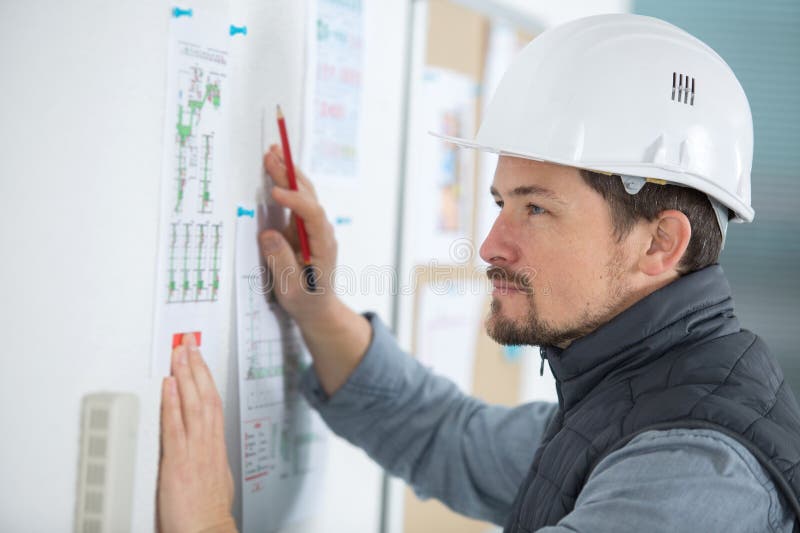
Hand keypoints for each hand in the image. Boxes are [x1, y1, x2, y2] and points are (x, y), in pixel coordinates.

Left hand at [157, 333, 235, 532]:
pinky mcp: (178, 462)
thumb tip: (203, 448)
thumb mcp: (216, 479)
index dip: (206, 378)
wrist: (205, 532)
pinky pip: (175, 426)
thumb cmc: (208, 515)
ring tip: (179, 353)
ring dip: (186, 375)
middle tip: (188, 343)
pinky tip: (168, 385)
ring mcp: (194, 451)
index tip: (199, 359)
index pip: (213, 403)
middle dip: (196, 367)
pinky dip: (172, 403)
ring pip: (194, 404)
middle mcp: (208, 444)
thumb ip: (208, 458)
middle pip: (205, 396)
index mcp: (216, 447)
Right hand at [260, 144, 339, 324]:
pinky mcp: (304, 227)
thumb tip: (268, 236)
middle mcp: (322, 231)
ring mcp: (314, 227)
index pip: (313, 215)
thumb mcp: (292, 289)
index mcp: (323, 245)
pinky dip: (286, 183)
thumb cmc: (306, 301)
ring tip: (272, 152)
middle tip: (271, 157)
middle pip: (309, 196)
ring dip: (289, 173)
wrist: (319, 307)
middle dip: (290, 176)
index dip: (295, 200)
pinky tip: (275, 168)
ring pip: (305, 193)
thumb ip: (282, 262)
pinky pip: (298, 200)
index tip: (275, 192)